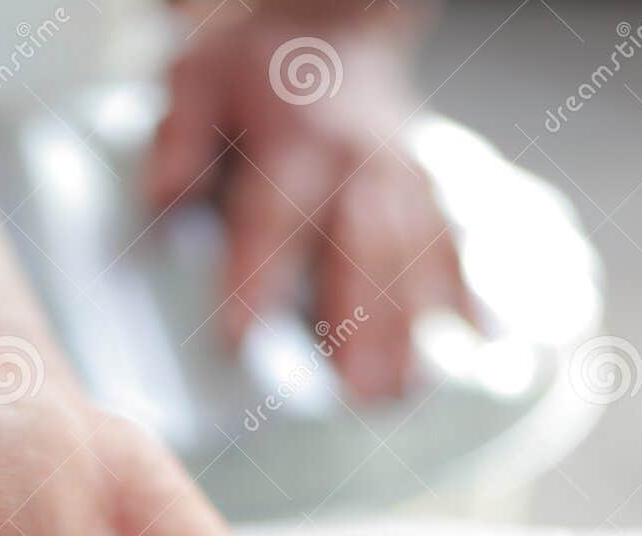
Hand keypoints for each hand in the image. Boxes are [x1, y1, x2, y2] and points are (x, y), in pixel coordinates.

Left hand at [146, 4, 471, 398]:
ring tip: (399, 393)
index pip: (273, 215)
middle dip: (361, 321)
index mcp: (295, 139)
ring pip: (414, 259)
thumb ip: (182, 138)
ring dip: (411, 328)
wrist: (331, 30)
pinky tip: (474, 348)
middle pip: (363, 249)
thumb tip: (167, 194)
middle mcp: (359, 162)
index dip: (258, 276)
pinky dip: (465, 298)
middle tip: (352, 392)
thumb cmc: (256, 74)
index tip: (242, 336)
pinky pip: (451, 249)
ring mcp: (402, 180)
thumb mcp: (199, 81)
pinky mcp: (427, 197)